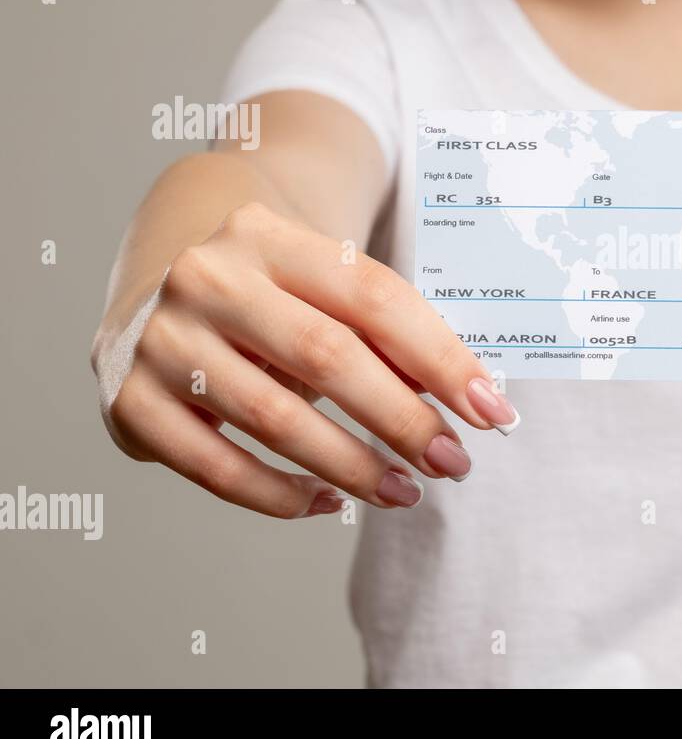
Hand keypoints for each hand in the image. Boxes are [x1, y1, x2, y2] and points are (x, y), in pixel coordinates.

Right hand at [91, 202, 519, 518]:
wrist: (159, 288)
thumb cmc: (271, 298)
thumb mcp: (323, 292)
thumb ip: (383, 338)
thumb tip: (469, 404)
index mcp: (270, 235)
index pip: (374, 297)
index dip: (441, 359)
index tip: (492, 413)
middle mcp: (210, 279)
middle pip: (327, 356)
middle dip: (402, 420)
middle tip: (453, 463)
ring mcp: (164, 339)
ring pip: (274, 418)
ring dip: (352, 467)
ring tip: (403, 492)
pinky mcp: (131, 401)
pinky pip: (217, 467)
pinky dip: (279, 495)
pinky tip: (325, 503)